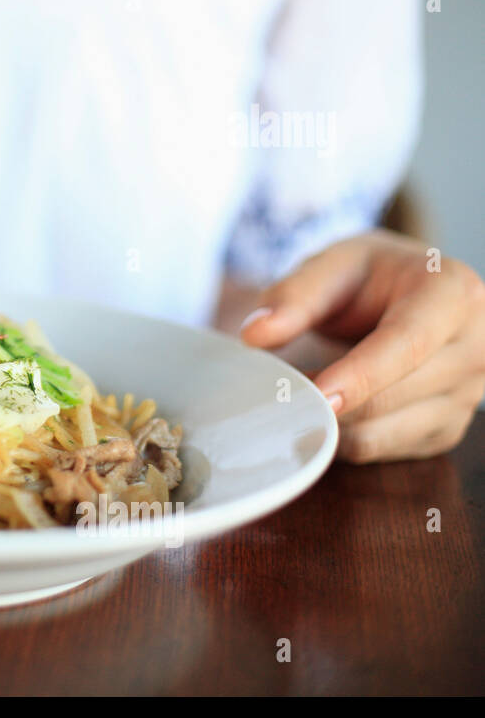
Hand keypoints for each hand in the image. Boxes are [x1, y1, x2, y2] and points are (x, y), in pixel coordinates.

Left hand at [240, 230, 484, 462]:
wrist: (401, 295)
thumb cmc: (366, 278)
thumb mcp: (330, 267)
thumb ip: (294, 297)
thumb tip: (256, 333)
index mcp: (454, 294)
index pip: (408, 344)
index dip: (360, 375)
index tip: (316, 393)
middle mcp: (475, 347)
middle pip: (393, 396)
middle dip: (326, 398)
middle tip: (275, 385)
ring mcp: (466, 396)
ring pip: (381, 432)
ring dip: (327, 421)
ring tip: (298, 389)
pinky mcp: (444, 431)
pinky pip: (379, 450)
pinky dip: (339, 436)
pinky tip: (326, 407)